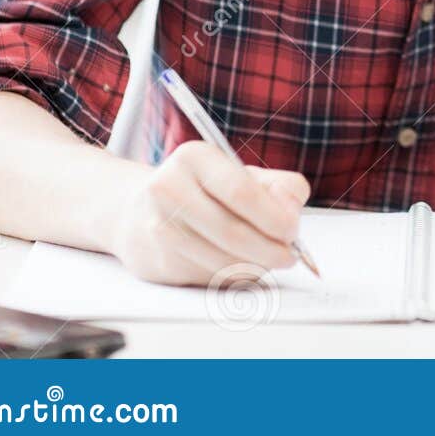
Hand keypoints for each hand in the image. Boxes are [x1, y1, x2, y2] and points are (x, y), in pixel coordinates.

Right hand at [107, 140, 309, 285]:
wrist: (142, 212)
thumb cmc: (208, 192)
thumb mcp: (246, 175)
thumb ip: (282, 187)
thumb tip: (291, 213)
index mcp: (194, 158)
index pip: (240, 191)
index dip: (273, 217)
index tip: (292, 231)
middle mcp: (168, 189)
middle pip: (232, 231)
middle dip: (270, 249)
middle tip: (289, 256)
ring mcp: (157, 227)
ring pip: (221, 261)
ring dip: (254, 267)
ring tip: (266, 258)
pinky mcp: (157, 261)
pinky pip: (208, 278)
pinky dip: (233, 276)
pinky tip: (238, 264)